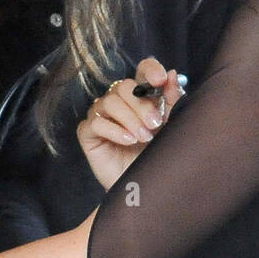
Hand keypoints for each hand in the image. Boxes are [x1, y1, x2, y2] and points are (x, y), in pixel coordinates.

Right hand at [78, 56, 182, 189]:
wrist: (143, 187)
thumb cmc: (155, 156)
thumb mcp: (169, 127)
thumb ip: (170, 101)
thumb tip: (171, 74)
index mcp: (140, 96)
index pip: (141, 70)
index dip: (149, 70)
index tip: (160, 80)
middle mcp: (118, 101)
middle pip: (124, 86)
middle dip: (141, 105)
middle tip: (156, 125)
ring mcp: (101, 116)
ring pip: (110, 102)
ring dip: (130, 119)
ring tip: (144, 138)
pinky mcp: (88, 133)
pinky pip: (96, 123)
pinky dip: (115, 130)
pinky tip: (128, 141)